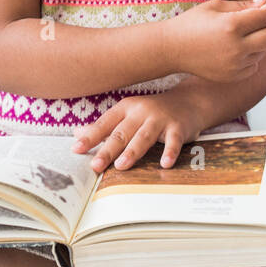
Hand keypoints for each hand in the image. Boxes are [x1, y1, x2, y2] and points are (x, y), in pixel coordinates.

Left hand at [71, 87, 203, 173]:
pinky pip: (173, 141)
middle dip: (108, 150)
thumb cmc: (153, 112)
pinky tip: (165, 164)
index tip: (76, 149)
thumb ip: (104, 126)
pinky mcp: (178, 127)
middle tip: (96, 165)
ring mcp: (160, 119)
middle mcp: (141, 112)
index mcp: (125, 108)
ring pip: (144, 136)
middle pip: (122, 133)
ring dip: (132, 151)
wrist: (188, 101)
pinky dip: (170, 152)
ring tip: (121, 166)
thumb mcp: (128, 114)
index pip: (104, 124)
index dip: (90, 136)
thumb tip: (76, 133)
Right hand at [164, 0, 265, 82]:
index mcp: (231, 25)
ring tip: (239, 35)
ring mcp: (235, 65)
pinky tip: (233, 50)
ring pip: (264, 51)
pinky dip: (250, 57)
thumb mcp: (215, 7)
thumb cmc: (192, 23)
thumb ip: (243, 6)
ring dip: (258, 41)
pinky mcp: (233, 76)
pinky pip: (254, 65)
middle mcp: (236, 47)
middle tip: (262, 20)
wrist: (171, 49)